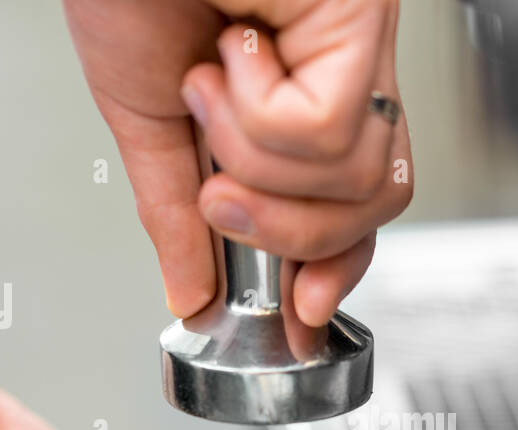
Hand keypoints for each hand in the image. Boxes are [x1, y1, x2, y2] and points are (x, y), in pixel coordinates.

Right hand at [64, 0, 411, 325]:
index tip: (302, 313)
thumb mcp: (146, 121)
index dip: (334, 264)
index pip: (353, 208)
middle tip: (218, 195)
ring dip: (254, 157)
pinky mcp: (366, 17)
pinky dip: (257, 111)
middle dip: (286, 231)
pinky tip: (234, 52)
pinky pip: (326, 131)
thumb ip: (176, 214)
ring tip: (211, 88)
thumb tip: (190, 294)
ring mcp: (363, 46)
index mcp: (303, 101)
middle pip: (371, 208)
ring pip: (350, 179)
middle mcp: (347, 76)